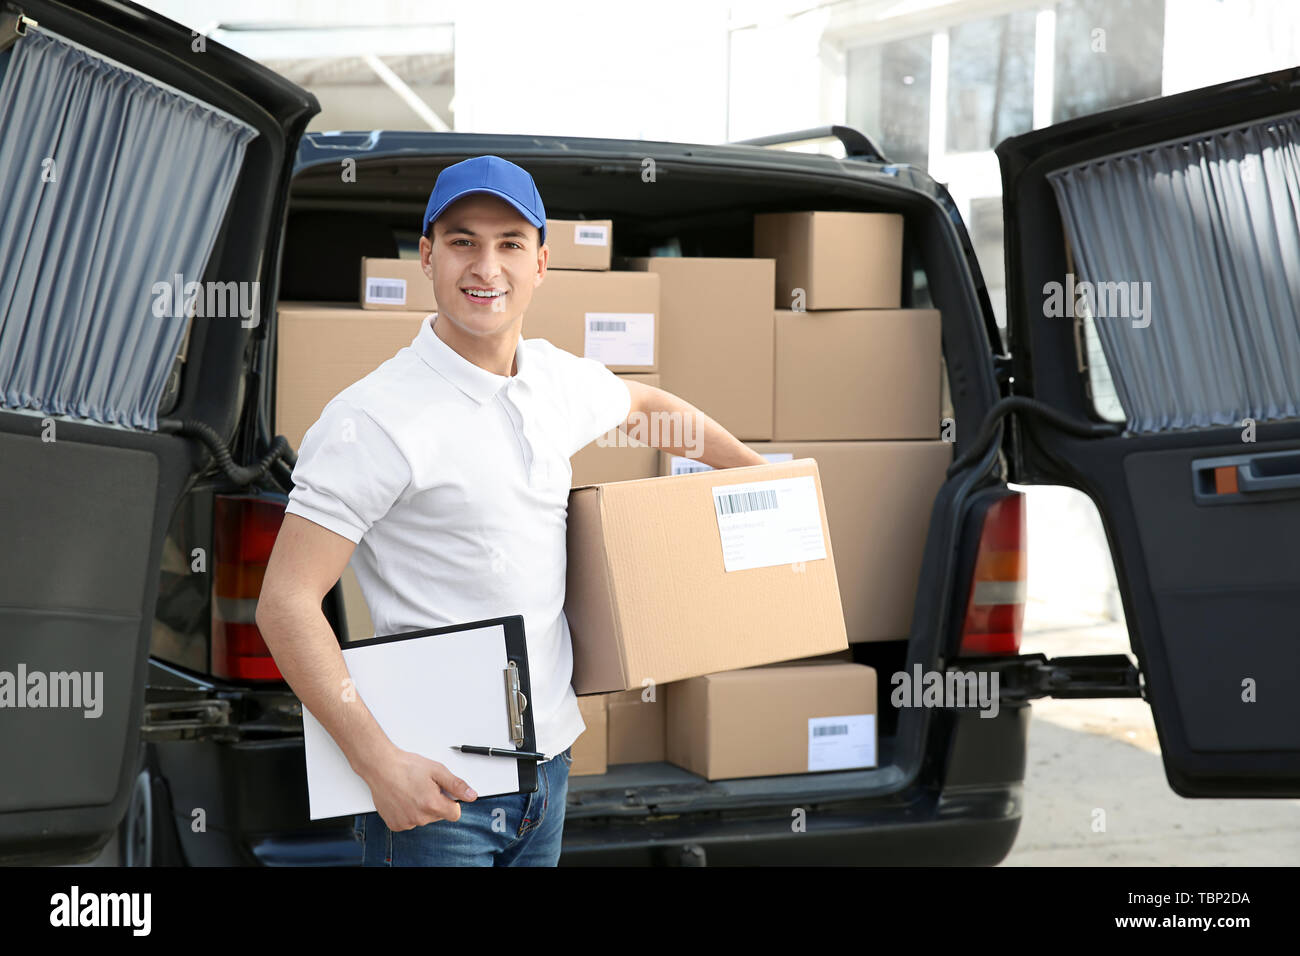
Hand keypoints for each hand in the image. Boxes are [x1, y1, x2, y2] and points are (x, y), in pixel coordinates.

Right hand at [360, 746, 477, 830]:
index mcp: (432, 805)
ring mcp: (406, 823)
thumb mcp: (437, 770)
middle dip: (436, 803)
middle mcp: (419, 818)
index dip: (451, 801)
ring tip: (412, 791)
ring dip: (422, 808)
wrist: (380, 767)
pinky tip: (403, 799)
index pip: (455, 814)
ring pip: (424, 819)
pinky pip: (409, 822)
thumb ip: (456, 785)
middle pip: (439, 816)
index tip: (444, 793)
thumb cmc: (406, 766)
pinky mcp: (395, 824)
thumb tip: (471, 796)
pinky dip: (409, 812)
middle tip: (425, 787)